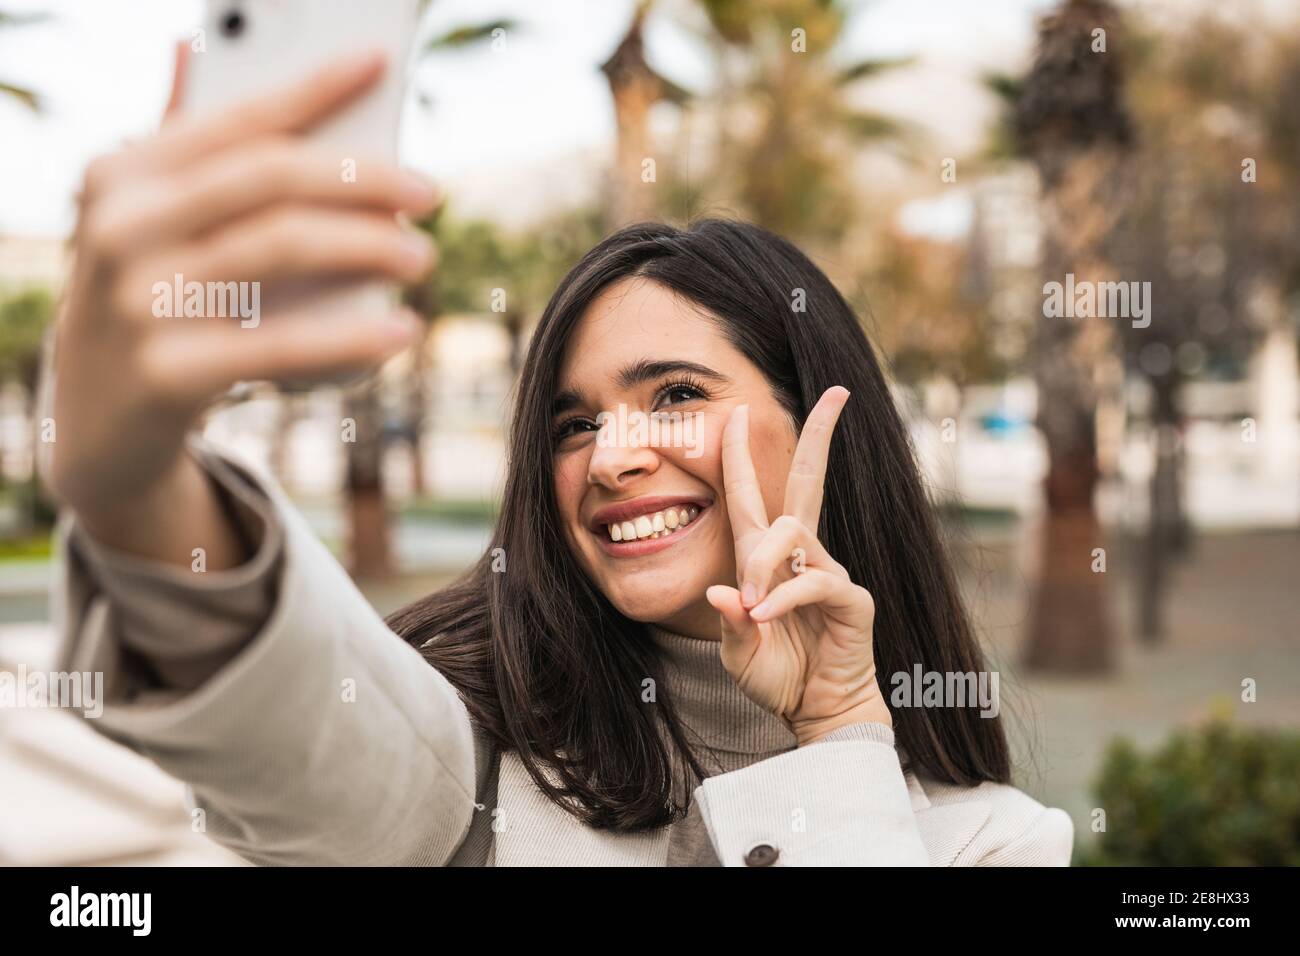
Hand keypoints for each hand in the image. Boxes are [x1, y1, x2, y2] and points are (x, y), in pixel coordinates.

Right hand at [43, 47, 437, 536]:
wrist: (96, 422)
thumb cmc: (146, 301)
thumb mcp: (144, 221)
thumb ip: (178, 145)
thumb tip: (192, 45)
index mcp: (123, 175)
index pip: (236, 120)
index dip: (313, 87)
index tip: (379, 62)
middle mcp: (122, 228)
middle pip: (270, 178)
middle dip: (363, 178)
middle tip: (429, 191)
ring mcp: (139, 302)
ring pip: (282, 248)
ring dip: (370, 247)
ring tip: (422, 256)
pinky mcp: (167, 374)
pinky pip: (280, 345)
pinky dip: (351, 336)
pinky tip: (402, 330)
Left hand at [705, 387, 890, 745]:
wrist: (815, 715)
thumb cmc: (777, 678)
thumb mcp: (738, 651)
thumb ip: (731, 622)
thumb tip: (721, 591)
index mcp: (766, 560)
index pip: (752, 496)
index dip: (742, 456)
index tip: (738, 413)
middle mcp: (800, 556)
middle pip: (809, 481)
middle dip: (820, 435)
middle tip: (838, 393)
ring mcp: (828, 571)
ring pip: (791, 533)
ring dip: (762, 563)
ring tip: (751, 604)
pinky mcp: (849, 597)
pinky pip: (812, 580)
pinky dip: (784, 597)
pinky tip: (767, 617)